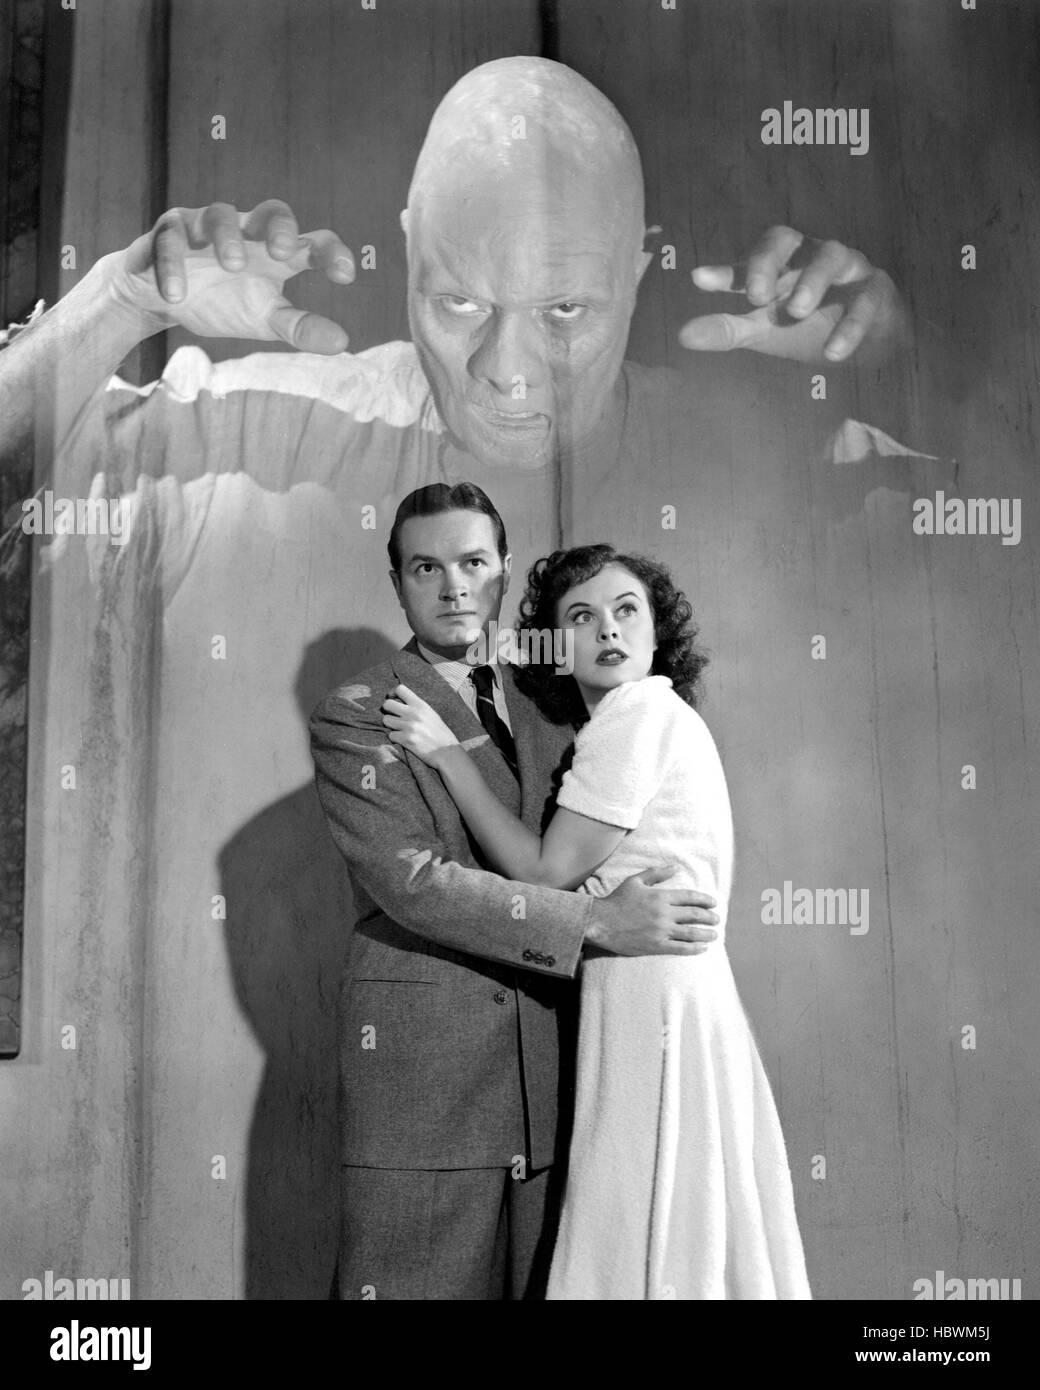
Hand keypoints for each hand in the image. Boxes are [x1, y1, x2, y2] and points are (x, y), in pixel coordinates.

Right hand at [107, 199, 353, 350]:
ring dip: (228, 238)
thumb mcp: (265, 319)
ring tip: (232, 265)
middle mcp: (246, 231)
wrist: (162, 299)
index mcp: (276, 253)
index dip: (331, 252)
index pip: (312, 242)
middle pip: (272, 211)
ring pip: (220, 216)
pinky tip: (176, 295)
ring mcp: (206, 227)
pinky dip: (173, 265)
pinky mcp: (167, 232)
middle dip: (280, 227)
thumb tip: (343, 343)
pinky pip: (170, 239)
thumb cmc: (224, 303)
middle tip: (284, 252)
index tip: (346, 274)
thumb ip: (300, 327)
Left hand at [382, 684, 459, 766]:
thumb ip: (416, 708)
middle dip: (387, 710)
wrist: (447, 752)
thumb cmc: (441, 734)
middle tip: (393, 716)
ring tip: (399, 730)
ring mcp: (409, 726)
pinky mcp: (406, 739)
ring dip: (390, 725)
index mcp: (421, 705)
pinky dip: (395, 738)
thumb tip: (400, 703)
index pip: (400, 689)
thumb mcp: (431, 714)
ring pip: (386, 720)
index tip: (392, 699)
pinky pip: (390, 735)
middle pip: (387, 704)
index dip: (392, 693)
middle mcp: (413, 713)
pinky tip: (404, 740)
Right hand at [585, 866, 719, 956]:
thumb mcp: (635, 881)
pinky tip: (702, 948)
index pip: (690, 897)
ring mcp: (661, 931)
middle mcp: (664, 913)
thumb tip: (675, 867)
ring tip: (714, 935)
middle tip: (717, 920)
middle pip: (694, 915)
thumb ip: (656, 873)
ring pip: (691, 933)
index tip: (713, 903)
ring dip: (706, 934)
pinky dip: (694, 948)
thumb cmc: (617, 900)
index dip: (704, 900)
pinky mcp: (656, 946)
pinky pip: (680, 948)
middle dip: (710, 917)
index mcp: (661, 896)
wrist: (601, 923)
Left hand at [681, 226, 905, 363]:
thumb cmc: (807, 327)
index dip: (727, 269)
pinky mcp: (877, 290)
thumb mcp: (763, 331)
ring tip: (796, 311)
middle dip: (768, 262)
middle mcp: (809, 256)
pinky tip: (834, 352)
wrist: (864, 345)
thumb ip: (726, 329)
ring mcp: (847, 268)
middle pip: (787, 239)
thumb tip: (682, 336)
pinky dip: (851, 325)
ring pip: (832, 256)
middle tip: (755, 295)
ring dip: (812, 282)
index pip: (750, 258)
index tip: (698, 279)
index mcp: (780, 264)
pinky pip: (866, 299)